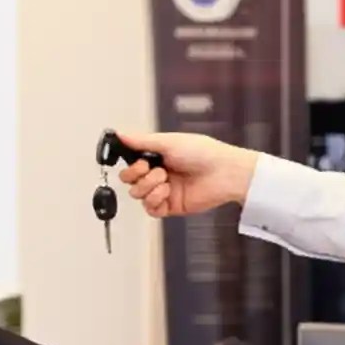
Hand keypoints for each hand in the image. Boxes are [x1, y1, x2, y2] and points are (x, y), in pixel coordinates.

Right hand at [116, 132, 258, 218]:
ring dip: (148, 187)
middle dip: (136, 176)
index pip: (131, 165)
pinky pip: (151, 210)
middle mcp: (159, 174)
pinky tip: (166, 192)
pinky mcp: (171, 206)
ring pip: (138, 195)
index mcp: (157, 157)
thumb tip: (120, 134)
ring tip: (165, 179)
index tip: (138, 162)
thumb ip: (142, 141)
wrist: (224, 172)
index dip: (130, 166)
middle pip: (131, 182)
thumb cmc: (202, 152)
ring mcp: (164, 191)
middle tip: (151, 169)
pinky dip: (154, 200)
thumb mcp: (168, 142)